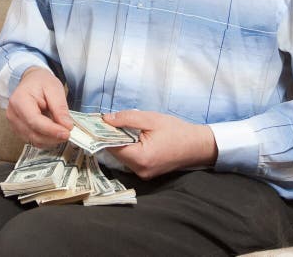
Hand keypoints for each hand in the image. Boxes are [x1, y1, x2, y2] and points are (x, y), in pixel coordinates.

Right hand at [6, 67, 72, 147]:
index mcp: (19, 100)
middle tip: (69, 132)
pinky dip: (46, 139)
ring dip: (51, 139)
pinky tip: (54, 131)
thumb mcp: (54, 88)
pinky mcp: (19, 130)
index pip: (34, 121)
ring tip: (62, 129)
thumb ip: (60, 108)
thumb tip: (66, 126)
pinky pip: (34, 140)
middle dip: (53, 136)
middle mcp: (13, 114)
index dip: (51, 130)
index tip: (66, 132)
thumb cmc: (40, 82)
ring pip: (34, 140)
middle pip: (34, 134)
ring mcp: (14, 123)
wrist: (32, 80)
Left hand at [102, 110, 217, 179]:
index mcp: (140, 158)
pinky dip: (127, 148)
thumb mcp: (150, 119)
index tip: (94, 122)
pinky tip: (130, 136)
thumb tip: (105, 119)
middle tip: (106, 121)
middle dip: (110, 137)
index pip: (111, 146)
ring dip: (119, 142)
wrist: (198, 145)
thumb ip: (126, 119)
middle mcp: (139, 170)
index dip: (102, 134)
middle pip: (115, 152)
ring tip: (119, 127)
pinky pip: (130, 159)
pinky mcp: (146, 173)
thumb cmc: (176, 131)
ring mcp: (143, 174)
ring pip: (121, 156)